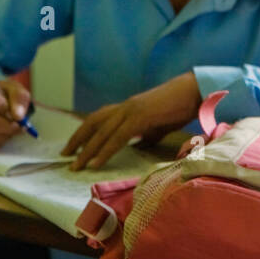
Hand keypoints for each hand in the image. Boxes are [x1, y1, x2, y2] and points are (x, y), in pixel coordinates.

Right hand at [0, 76, 31, 152]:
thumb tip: (18, 115)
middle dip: (8, 125)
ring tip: (10, 130)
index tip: (11, 109)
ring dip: (4, 136)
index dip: (2, 105)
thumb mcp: (13, 89)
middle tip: (19, 125)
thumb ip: (19, 97)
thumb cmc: (1, 96)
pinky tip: (0, 136)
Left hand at [62, 72, 202, 170]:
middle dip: (78, 139)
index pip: (100, 119)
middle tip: (64, 156)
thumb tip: (138, 147)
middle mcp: (125, 107)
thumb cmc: (180, 107)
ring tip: (75, 165)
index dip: (85, 132)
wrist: (195, 93)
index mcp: (128, 108)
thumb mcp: (158, 125)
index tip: (74, 147)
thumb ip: (145, 135)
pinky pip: (117, 137)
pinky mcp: (140, 117)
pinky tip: (95, 163)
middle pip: (93, 122)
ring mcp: (131, 110)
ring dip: (86, 150)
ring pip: (102, 131)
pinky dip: (104, 151)